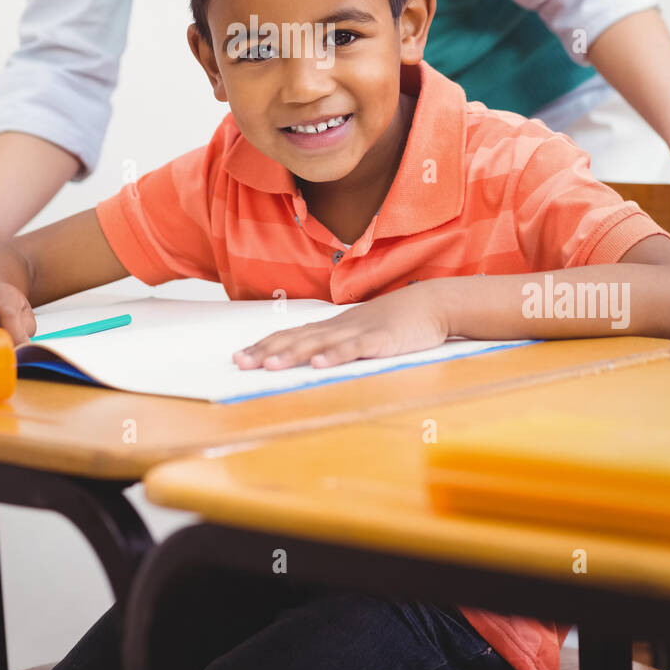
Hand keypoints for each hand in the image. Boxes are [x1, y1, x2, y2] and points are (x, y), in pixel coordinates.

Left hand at [233, 288, 448, 370]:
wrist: (430, 304)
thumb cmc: (396, 322)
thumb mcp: (361, 332)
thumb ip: (337, 343)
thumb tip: (312, 356)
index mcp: (332, 326)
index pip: (290, 335)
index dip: (264, 345)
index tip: (239, 356)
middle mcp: (338, 327)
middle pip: (296, 338)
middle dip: (265, 351)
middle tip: (239, 363)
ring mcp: (358, 332)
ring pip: (319, 343)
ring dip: (292, 354)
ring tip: (268, 365)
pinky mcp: (380, 340)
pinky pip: (354, 349)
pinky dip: (335, 357)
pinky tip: (319, 365)